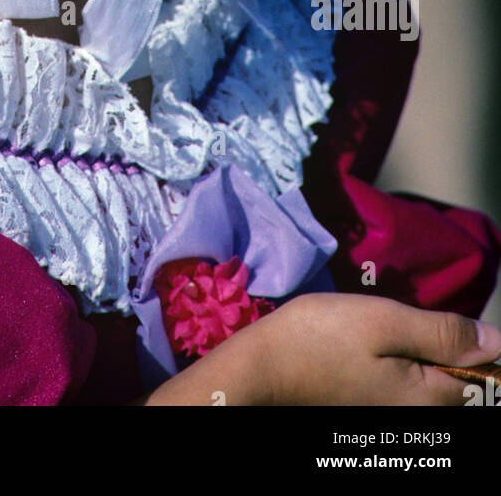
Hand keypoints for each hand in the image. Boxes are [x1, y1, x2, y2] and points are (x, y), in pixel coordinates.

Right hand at [138, 292, 500, 405]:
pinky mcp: (371, 410)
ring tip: (380, 329)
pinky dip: (398, 366)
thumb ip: (443, 333)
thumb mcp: (384, 322)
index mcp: (430, 399)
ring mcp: (393, 417)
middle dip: (442, 348)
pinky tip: (368, 346)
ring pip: (429, 384)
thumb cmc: (320, 339)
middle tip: (400, 320)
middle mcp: (419, 418)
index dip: (472, 343)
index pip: (483, 377)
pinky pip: (404, 388)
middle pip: (457, 384)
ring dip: (418, 354)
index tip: (435, 319)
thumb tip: (497, 343)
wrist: (260, 371)